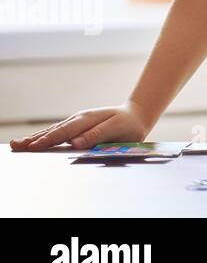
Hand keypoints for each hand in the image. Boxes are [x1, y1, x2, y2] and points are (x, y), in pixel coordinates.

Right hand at [8, 101, 152, 151]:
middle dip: (34, 139)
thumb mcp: (116, 129)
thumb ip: (97, 135)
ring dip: (35, 138)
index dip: (49, 140)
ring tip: (17, 144)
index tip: (33, 147)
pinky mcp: (76, 128)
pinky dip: (43, 137)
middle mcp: (78, 120)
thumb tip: (75, 143)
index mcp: (87, 119)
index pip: (64, 132)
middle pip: (53, 131)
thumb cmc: (127, 125)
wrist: (135, 116)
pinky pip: (57, 133)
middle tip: (16, 145)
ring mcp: (76, 123)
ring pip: (52, 131)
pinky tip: (32, 142)